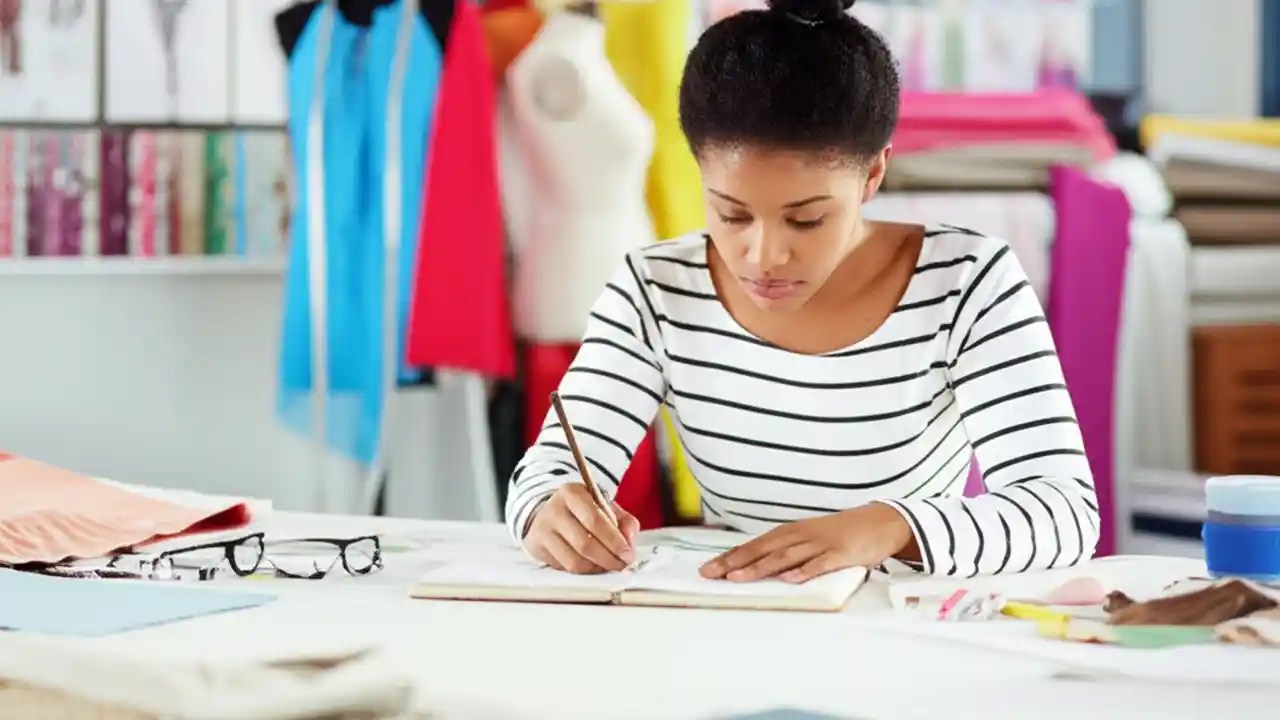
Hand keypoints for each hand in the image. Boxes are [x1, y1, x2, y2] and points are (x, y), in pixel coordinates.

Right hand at [523, 484, 639, 573]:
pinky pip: (565, 568)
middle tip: (622, 564)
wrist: (549, 511)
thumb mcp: (605, 506)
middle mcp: (554, 510)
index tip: (628, 554)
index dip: (614, 541)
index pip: (595, 520)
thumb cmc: (583, 510)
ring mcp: (543, 531)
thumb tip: (629, 544)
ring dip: (597, 568)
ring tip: (609, 566)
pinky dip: (583, 572)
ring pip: (574, 561)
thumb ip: (624, 522)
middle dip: (609, 559)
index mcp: (572, 493)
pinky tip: (592, 565)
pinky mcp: (537, 548)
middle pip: (585, 544)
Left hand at [699, 502, 914, 582]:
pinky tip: (789, 579)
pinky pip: (820, 563)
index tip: (707, 568)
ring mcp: (820, 544)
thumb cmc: (840, 533)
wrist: (880, 521)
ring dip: (760, 567)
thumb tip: (757, 565)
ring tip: (738, 577)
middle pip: (763, 549)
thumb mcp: (810, 538)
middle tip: (711, 573)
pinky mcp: (841, 554)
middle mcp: (801, 535)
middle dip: (735, 561)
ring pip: (785, 557)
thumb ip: (787, 551)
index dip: (730, 556)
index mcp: (791, 532)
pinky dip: (804, 571)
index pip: (754, 545)